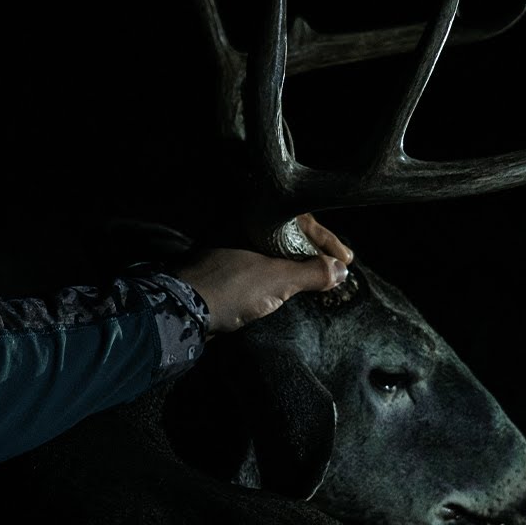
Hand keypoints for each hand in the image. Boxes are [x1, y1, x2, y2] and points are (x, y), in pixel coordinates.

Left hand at [174, 215, 353, 334]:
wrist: (180, 311)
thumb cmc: (229, 287)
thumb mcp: (277, 279)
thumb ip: (312, 272)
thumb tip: (339, 270)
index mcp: (249, 214)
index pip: (299, 218)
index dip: (325, 239)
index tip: (345, 259)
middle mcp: (237, 223)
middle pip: (287, 231)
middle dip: (313, 250)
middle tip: (336, 267)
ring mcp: (227, 244)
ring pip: (271, 248)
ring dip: (296, 262)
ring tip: (319, 277)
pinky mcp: (220, 266)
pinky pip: (258, 262)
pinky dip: (278, 272)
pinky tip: (289, 286)